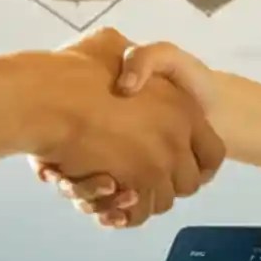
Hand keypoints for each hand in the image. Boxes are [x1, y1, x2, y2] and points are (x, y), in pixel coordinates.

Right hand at [37, 40, 220, 227]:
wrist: (47, 99)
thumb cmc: (72, 72)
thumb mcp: (111, 45)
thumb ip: (129, 59)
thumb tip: (128, 69)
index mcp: (182, 108)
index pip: (213, 153)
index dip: (199, 164)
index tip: (183, 167)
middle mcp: (176, 139)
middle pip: (189, 183)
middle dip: (168, 185)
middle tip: (144, 179)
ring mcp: (157, 166)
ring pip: (163, 202)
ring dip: (143, 200)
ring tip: (119, 190)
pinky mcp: (133, 187)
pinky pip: (139, 215)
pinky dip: (124, 215)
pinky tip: (108, 204)